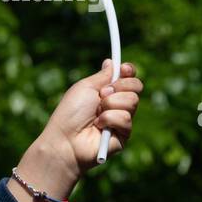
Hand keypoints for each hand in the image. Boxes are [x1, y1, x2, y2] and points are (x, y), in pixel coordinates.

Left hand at [7, 60, 142, 201]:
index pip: (128, 78)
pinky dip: (110, 119)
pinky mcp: (124, 134)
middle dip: (119, 87)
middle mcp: (117, 105)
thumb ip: (102, 76)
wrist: (65, 139)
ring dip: (111, 104)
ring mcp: (121, 120)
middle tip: (102, 95)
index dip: (129, 72)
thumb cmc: (70, 113)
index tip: (125, 68)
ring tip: (96, 115)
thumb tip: (111, 62)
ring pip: (132, 101)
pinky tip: (99, 127)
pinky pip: (126, 118)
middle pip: (136, 87)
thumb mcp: (85, 88)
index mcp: (107, 92)